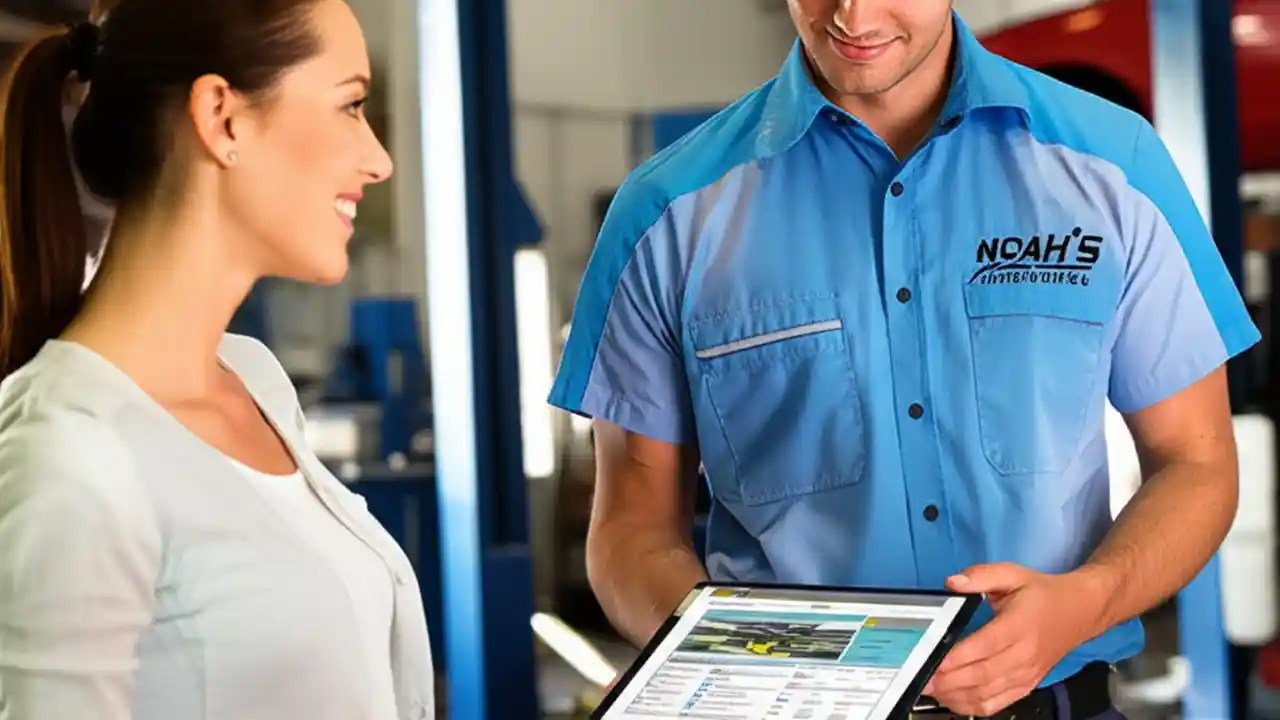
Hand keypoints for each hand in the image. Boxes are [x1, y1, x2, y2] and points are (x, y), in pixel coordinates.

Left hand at [921, 563, 1116, 716]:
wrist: (1080, 611)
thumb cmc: (1043, 593)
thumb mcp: (1013, 574)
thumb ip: (981, 576)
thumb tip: (953, 582)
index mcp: (1019, 626)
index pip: (986, 645)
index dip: (958, 656)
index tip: (935, 659)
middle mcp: (1024, 655)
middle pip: (984, 675)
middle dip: (950, 680)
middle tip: (923, 678)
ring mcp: (1027, 674)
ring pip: (989, 694)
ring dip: (958, 696)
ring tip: (932, 690)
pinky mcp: (1027, 685)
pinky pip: (999, 704)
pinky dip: (974, 707)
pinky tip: (954, 699)